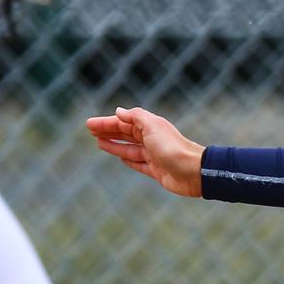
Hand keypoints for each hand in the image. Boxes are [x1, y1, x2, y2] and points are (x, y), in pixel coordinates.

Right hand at [86, 106, 203, 197]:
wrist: (193, 172)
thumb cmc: (172, 148)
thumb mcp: (152, 126)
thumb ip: (136, 116)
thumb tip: (119, 111)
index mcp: (150, 126)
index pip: (123, 122)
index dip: (106, 123)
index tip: (89, 124)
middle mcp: (151, 139)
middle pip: (125, 133)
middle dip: (108, 131)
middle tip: (90, 131)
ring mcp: (153, 155)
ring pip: (129, 148)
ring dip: (114, 145)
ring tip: (99, 142)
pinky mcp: (156, 170)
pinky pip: (138, 163)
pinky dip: (128, 159)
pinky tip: (120, 158)